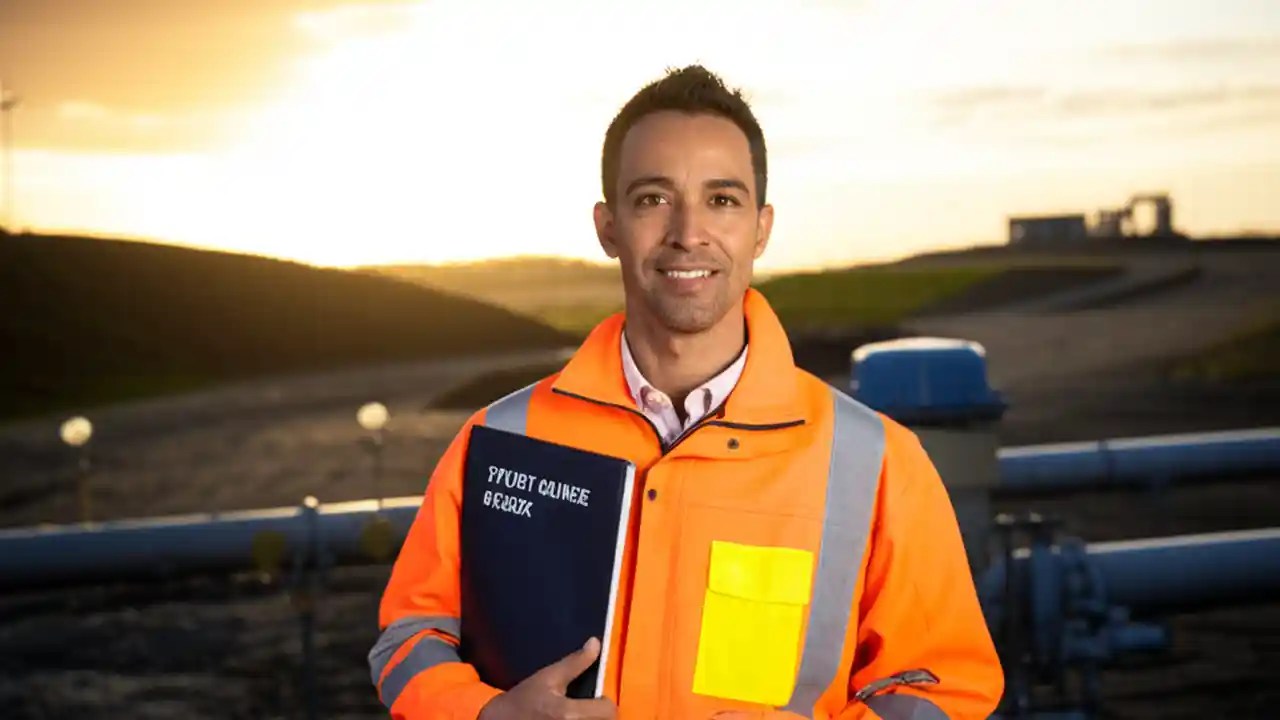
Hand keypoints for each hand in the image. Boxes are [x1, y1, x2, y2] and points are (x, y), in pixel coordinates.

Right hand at [478, 636, 617, 719]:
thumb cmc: (522, 700)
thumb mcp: (547, 678)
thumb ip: (574, 663)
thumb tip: (595, 643)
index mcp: (568, 713)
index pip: (608, 711)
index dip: (605, 703)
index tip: (596, 700)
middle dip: (600, 716)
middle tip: (589, 709)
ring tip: (582, 715)